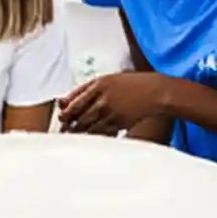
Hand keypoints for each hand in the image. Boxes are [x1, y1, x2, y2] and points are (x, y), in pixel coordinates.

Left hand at [58, 72, 172, 134]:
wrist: (155, 91)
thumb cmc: (132, 84)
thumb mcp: (109, 79)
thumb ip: (90, 89)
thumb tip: (71, 101)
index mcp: (99, 84)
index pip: (75, 99)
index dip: (66, 110)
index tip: (61, 115)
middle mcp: (103, 97)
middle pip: (79, 114)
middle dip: (69, 123)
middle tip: (63, 129)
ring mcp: (111, 111)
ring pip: (88, 125)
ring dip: (79, 131)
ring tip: (73, 136)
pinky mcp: (119, 122)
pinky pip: (101, 132)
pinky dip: (94, 135)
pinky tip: (90, 137)